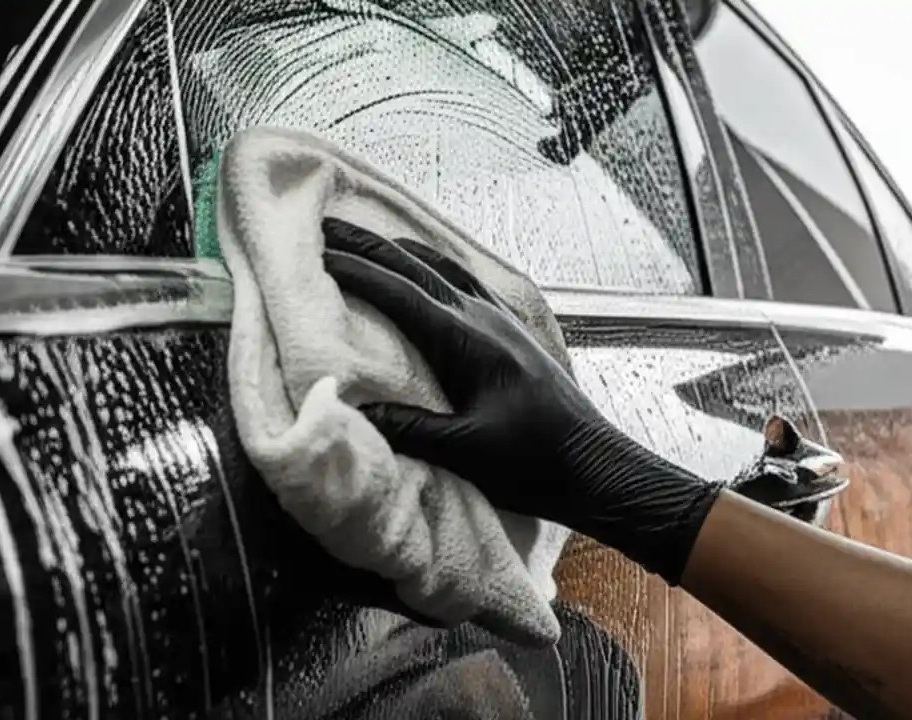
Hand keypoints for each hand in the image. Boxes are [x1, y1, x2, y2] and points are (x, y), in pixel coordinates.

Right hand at [322, 218, 721, 583]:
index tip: (316, 255)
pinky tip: (432, 269)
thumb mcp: (465, 452)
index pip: (399, 294)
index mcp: (467, 341)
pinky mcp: (514, 333)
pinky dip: (437, 266)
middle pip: (417, 268)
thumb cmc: (534, 462)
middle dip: (368, 245)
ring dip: (402, 251)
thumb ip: (408, 430)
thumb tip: (351, 412)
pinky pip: (468, 282)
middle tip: (327, 226)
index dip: (355, 272)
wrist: (595, 465)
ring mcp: (502, 321)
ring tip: (370, 240)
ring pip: (444, 268)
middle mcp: (484, 319)